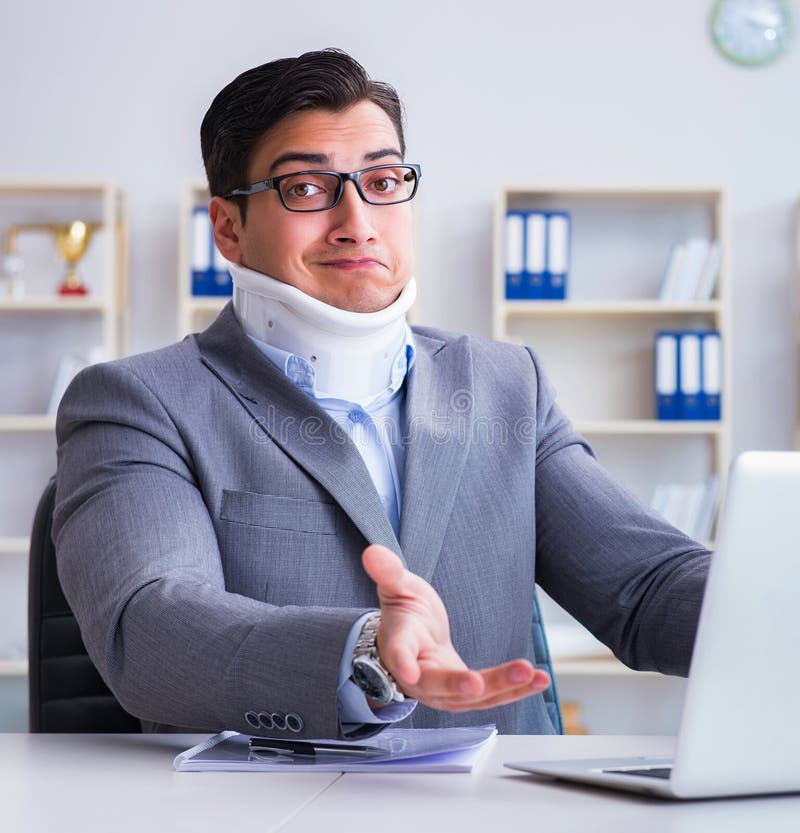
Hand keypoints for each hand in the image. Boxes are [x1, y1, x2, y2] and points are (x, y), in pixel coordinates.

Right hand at [361, 544, 550, 711]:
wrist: (413, 639)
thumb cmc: (404, 612)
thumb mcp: (397, 586)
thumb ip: (388, 572)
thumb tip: (372, 551)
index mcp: (398, 645)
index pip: (398, 653)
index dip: (402, 662)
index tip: (408, 672)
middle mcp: (418, 675)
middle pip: (438, 684)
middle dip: (458, 684)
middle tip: (477, 683)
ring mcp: (443, 690)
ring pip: (471, 696)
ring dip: (501, 687)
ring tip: (530, 674)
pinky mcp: (467, 694)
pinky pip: (491, 695)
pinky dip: (516, 690)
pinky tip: (540, 680)